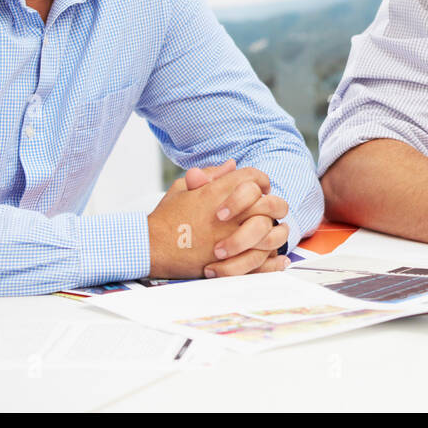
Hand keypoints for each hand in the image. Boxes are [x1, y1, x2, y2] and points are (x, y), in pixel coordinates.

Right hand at [148, 162, 290, 278]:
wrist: (151, 247)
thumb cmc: (166, 218)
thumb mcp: (183, 188)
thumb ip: (210, 175)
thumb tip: (231, 164)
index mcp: (219, 193)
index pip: (255, 177)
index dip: (261, 181)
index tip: (260, 189)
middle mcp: (231, 215)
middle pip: (271, 203)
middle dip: (275, 205)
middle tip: (270, 210)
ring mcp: (233, 240)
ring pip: (272, 232)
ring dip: (276, 231)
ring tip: (274, 232)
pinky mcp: (232, 263)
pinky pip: (264, 262)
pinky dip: (273, 261)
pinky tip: (276, 258)